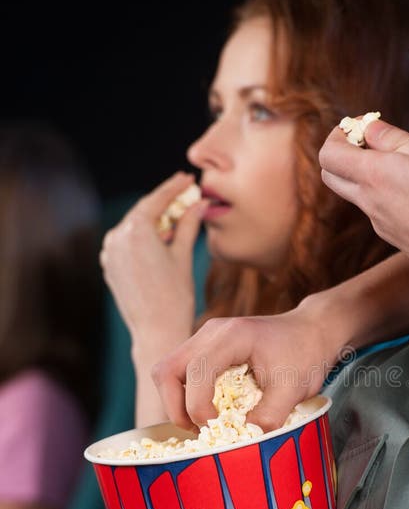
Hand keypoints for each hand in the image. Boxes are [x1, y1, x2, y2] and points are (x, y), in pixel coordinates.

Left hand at [100, 173, 204, 351]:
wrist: (156, 330)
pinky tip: (160, 237)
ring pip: (134, 226)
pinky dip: (143, 236)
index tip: (188, 178)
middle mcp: (117, 237)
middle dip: (164, 202)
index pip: (157, 199)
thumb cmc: (174, 296)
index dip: (174, 187)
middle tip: (185, 192)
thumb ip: (188, 224)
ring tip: (176, 215)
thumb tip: (199, 203)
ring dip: (154, 219)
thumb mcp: (183, 256)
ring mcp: (110, 252)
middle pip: (144, 210)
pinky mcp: (109, 265)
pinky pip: (127, 242)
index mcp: (136, 230)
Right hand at [152, 305, 342, 432]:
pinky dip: (186, 396)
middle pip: (166, 370)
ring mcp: (204, 338)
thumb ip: (268, 416)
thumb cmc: (304, 355)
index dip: (198, 406)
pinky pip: (180, 373)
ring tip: (204, 423)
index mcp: (232, 335)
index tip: (216, 427)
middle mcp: (210, 333)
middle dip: (176, 407)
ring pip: (167, 372)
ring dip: (177, 403)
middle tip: (200, 430)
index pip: (197, 371)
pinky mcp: (205, 348)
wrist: (312, 332)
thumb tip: (241, 442)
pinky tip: (209, 410)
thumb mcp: (292, 390)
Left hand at [319, 120, 408, 291]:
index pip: (328, 154)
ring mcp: (379, 222)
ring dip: (365, 171)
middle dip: (343, 152)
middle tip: (375, 140)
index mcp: (375, 177)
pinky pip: (375, 207)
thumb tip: (369, 129)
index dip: (339, 134)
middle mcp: (369, 202)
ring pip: (354, 192)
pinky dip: (383, 190)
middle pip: (331, 175)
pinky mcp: (392, 235)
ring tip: (405, 161)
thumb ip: (396, 141)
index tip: (363, 126)